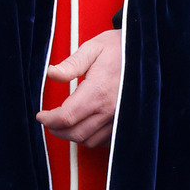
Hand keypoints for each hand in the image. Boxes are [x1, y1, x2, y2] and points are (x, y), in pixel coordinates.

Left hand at [36, 28, 121, 146]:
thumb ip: (70, 64)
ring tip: (64, 123)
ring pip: (91, 140)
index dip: (49, 119)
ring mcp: (120, 118)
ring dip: (73, 135)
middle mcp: (111, 110)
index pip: (67, 117)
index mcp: (98, 91)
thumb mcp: (92, 49)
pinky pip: (106, 141)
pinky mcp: (128, 123)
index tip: (40, 116)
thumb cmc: (119, 48)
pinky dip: (92, 137)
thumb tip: (50, 73)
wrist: (149, 53)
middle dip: (57, 130)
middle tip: (48, 121)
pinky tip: (85, 125)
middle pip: (76, 133)